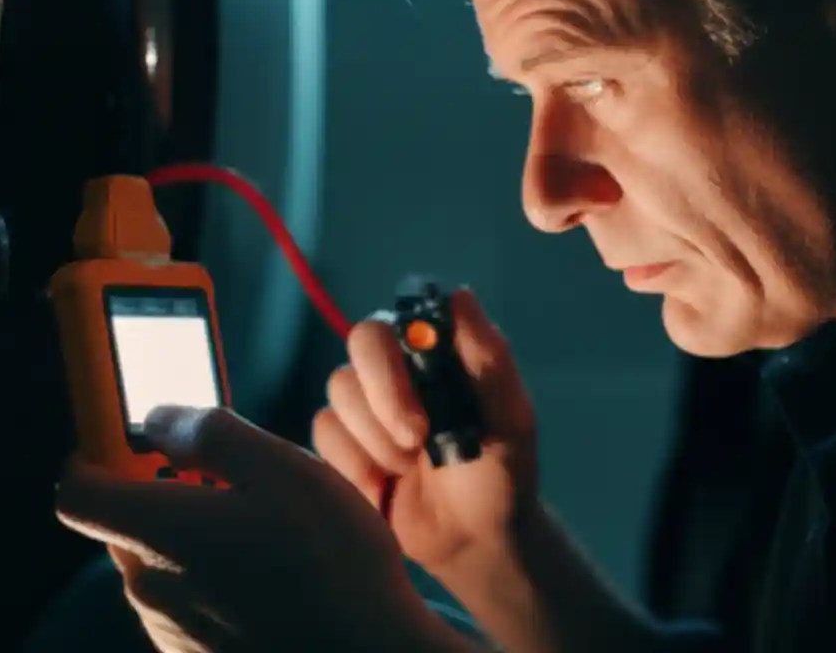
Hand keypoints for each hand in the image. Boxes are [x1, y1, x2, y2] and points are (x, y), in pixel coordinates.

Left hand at [55, 406, 473, 652]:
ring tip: (268, 535)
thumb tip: (155, 418)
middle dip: (166, 491)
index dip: (95, 453)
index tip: (134, 436)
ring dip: (197, 538)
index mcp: (159, 533)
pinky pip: (189, 601)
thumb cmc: (332, 562)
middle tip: (235, 480)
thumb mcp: (282, 469)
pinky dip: (215, 580)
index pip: (75, 489)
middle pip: (126, 522)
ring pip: (162, 562)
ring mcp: (170, 630)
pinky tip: (273, 580)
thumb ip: (208, 433)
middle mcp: (149, 588)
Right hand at [313, 288, 538, 577]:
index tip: (424, 407)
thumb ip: (488, 358)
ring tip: (412, 470)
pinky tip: (387, 487)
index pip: (400, 318)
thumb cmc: (501, 474)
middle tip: (417, 443)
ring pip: (339, 398)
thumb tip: (460, 295)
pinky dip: (359, 469)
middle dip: (385, 401)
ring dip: (380, 445)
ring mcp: (362, 405)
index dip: (399, 361)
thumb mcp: (510, 418)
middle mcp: (394, 368)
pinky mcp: (340, 443)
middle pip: (359, 346)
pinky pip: (325, 438)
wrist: (474, 540)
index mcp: (434, 352)